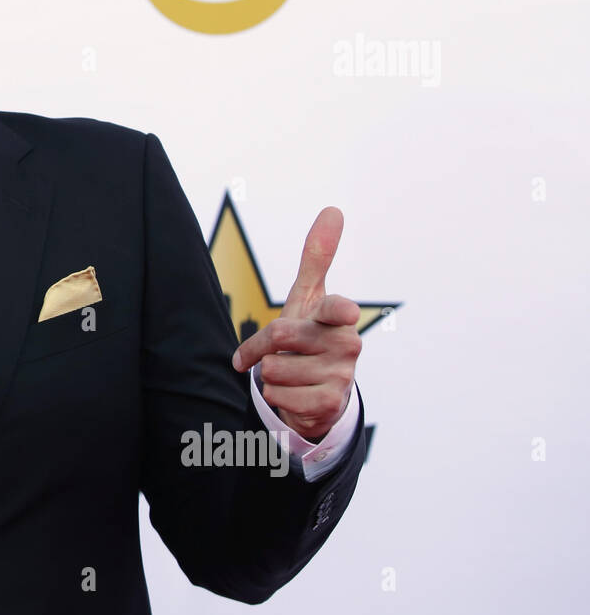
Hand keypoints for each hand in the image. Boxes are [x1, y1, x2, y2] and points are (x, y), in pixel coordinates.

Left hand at [230, 207, 360, 442]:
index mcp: (339, 316)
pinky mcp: (329, 405)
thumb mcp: (308, 296)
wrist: (317, 389)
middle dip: (267, 345)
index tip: (346, 313)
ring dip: (271, 373)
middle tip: (283, 350)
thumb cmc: (309, 334)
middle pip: (280, 334)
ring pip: (273, 368)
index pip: (336, 309)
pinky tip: (296, 393)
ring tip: (292, 373)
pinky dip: (277, 395)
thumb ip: (318, 256)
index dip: (338, 311)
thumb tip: (333, 209)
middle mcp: (347, 344)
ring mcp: (342, 376)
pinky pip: (278, 395)